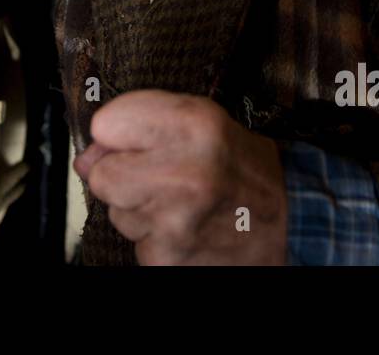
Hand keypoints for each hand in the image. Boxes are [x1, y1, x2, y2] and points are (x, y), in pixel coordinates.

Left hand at [73, 89, 287, 264]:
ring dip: (139, 208)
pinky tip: (184, 227)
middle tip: (157, 175)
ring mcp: (175, 222)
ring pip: (116, 212)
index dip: (119, 132)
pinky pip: (135, 243)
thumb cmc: (242, 167)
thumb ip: (143, 121)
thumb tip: (88, 155)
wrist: (290, 223)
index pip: (106, 124)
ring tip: (179, 202)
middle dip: (121, 176)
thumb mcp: (203, 119)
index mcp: (194, 126)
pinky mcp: (167, 258)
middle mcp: (183, 173)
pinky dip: (152, 238)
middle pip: (102, 174)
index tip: (139, 140)